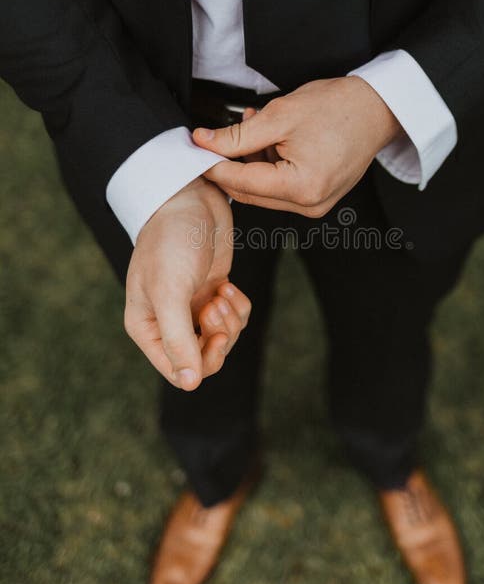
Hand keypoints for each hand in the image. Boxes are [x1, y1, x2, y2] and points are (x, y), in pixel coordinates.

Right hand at [124, 176, 250, 390]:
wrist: (189, 199)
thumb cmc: (171, 242)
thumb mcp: (171, 292)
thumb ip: (178, 339)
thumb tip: (190, 384)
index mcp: (146, 327)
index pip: (177, 371)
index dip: (203, 361)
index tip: (216, 335)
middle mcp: (168, 322)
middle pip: (205, 358)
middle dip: (219, 336)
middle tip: (216, 306)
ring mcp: (192, 308)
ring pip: (223, 338)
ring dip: (230, 319)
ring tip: (222, 292)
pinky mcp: (214, 292)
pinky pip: (236, 318)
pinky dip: (238, 306)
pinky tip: (229, 286)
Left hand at [193, 76, 402, 216]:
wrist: (378, 109)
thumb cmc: (339, 108)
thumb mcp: (280, 115)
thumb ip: (237, 135)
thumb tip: (203, 142)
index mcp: (302, 187)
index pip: (242, 183)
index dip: (213, 165)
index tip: (195, 149)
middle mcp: (310, 204)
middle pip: (251, 192)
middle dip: (232, 164)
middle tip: (220, 135)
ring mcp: (316, 205)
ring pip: (264, 190)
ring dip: (252, 162)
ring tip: (257, 124)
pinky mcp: (319, 198)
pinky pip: (281, 188)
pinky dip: (270, 166)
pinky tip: (272, 139)